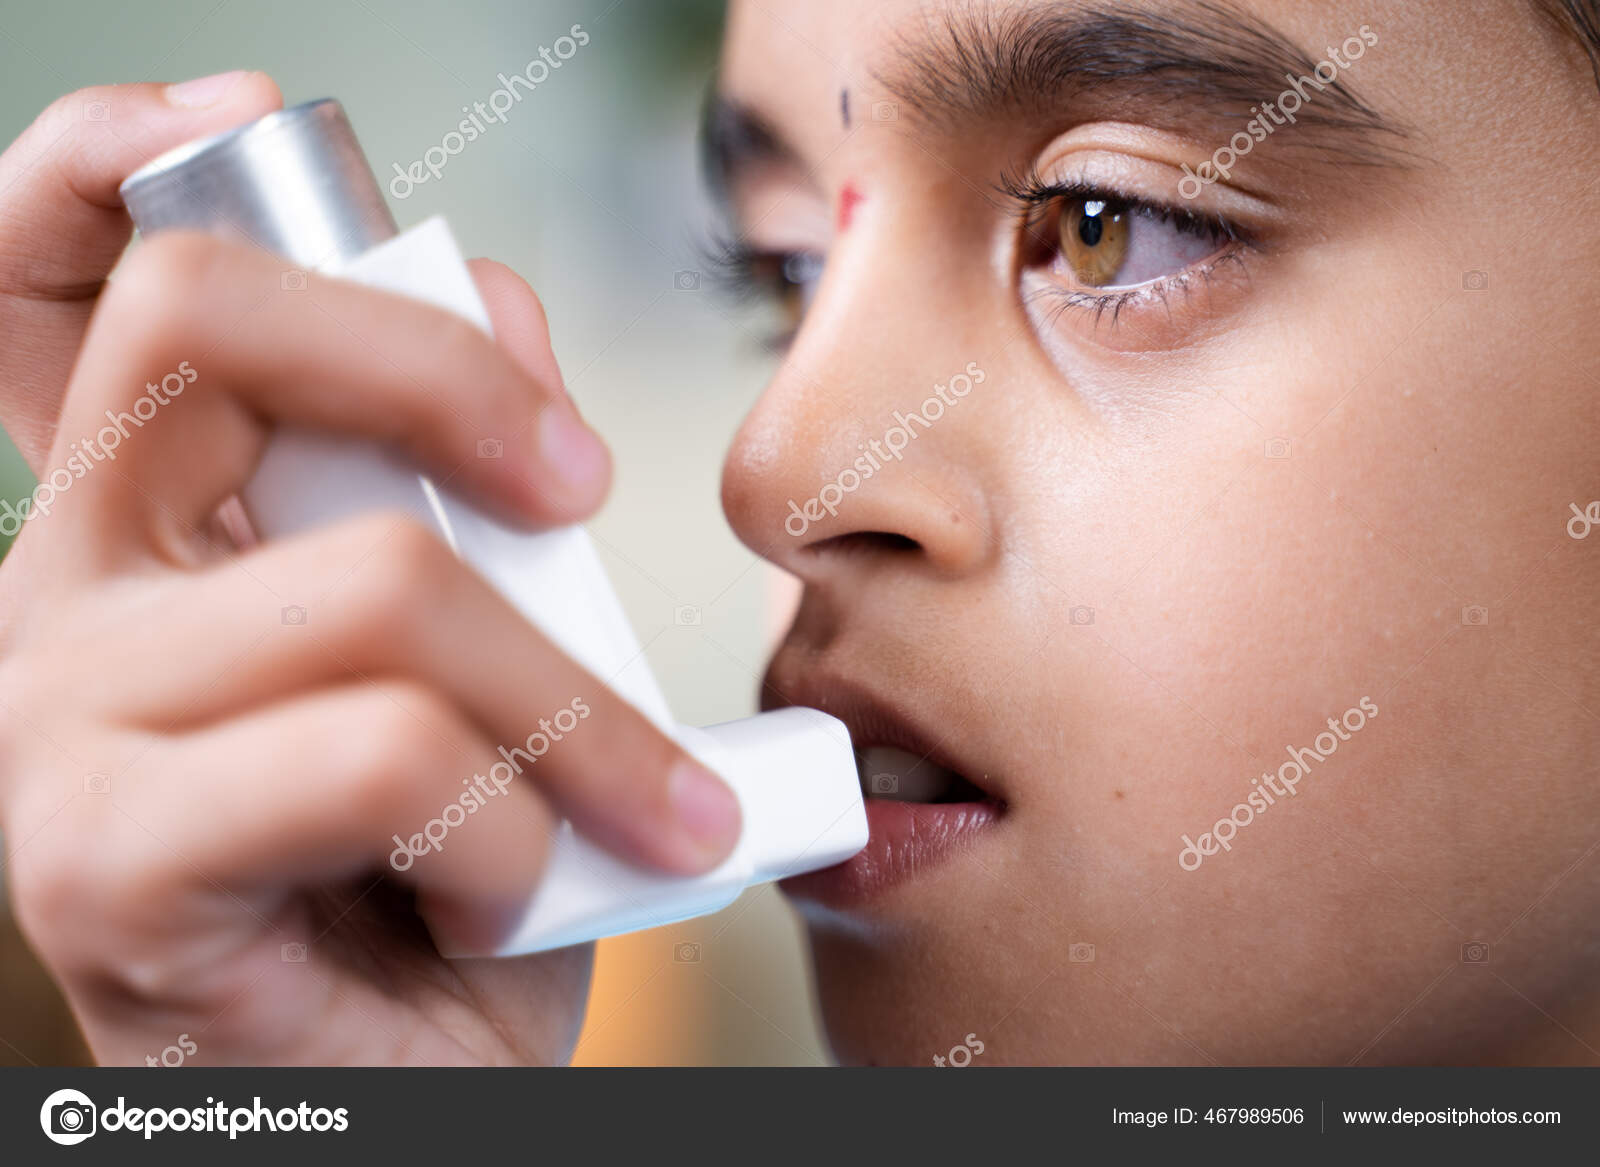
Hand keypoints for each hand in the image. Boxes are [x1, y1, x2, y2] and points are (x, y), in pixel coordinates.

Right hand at [0, 90, 741, 1065]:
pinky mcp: (98, 863)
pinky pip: (381, 753)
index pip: (54, 269)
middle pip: (215, 327)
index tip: (259, 124)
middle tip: (577, 485)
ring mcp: (58, 723)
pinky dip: (516, 823)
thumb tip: (492, 306)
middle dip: (446, 374)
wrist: (415, 1084)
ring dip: (569, 707)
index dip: (120, 155)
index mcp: (146, 522)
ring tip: (626, 807)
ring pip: (374, 581)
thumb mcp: (489, 640)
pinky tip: (511, 893)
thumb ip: (465, 467)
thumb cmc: (454, 865)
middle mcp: (61, 589)